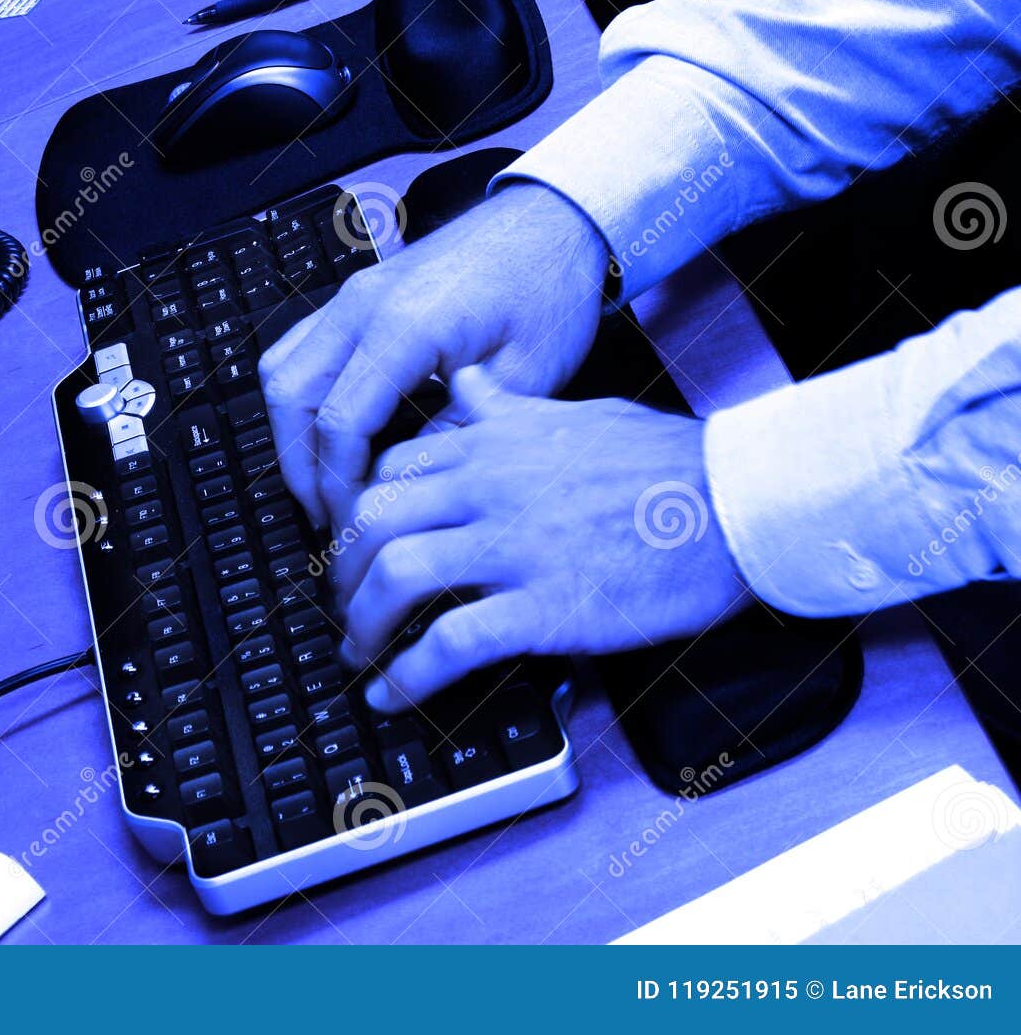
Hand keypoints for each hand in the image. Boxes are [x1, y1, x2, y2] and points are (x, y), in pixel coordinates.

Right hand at [260, 182, 607, 530]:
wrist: (552, 223)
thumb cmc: (547, 288)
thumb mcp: (524, 376)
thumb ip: (460, 431)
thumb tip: (411, 483)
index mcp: (405, 324)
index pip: (340, 420)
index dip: (339, 481)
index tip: (353, 520)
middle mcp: (363, 305)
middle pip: (290, 395)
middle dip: (299, 463)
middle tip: (325, 513)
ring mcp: (353, 295)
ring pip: (281, 369)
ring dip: (290, 430)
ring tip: (321, 479)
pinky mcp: (356, 295)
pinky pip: (300, 348)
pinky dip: (301, 396)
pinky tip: (329, 431)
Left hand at [336, 366, 752, 711]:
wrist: (739, 501)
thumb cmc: (669, 462)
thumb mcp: (577, 413)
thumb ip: (509, 408)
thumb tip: (469, 386)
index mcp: (493, 442)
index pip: (389, 473)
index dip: (358, 516)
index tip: (357, 550)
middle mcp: (489, 486)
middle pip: (372, 522)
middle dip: (342, 572)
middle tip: (344, 607)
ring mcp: (514, 545)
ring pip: (395, 575)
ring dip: (363, 623)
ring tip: (359, 654)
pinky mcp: (545, 604)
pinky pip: (449, 641)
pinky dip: (407, 674)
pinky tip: (394, 694)